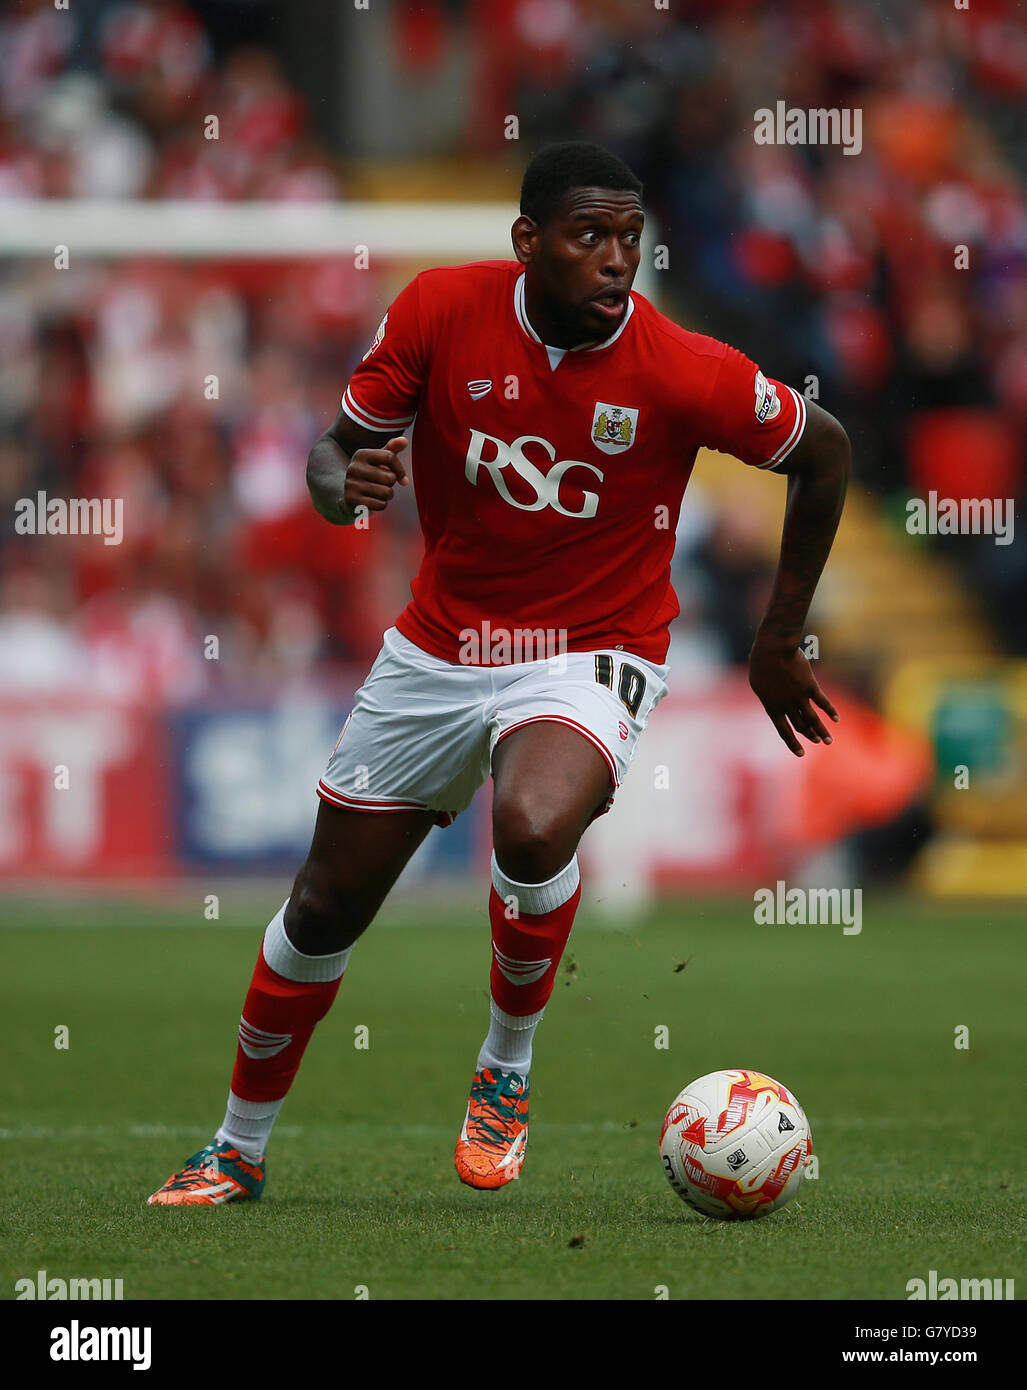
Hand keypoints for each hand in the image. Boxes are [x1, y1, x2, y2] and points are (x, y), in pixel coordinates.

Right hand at [343, 436, 408, 516]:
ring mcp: (351, 485)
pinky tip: (373, 501)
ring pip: (387, 492)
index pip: (390, 457)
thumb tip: (404, 440)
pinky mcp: (353, 502)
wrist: (350, 496)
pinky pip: (381, 505)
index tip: (399, 476)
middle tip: (382, 484)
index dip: (399, 469)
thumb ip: (392, 449)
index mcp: (361, 454)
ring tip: (378, 493)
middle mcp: (353, 468)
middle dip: (391, 484)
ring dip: (387, 495)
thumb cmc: (371, 475)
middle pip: (390, 477)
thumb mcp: (380, 460)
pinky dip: (381, 505)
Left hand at [748, 635, 838, 756]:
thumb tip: (774, 704)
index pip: (783, 730)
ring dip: (821, 731)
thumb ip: (768, 696)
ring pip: (813, 719)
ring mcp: (799, 696)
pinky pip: (822, 702)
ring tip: (828, 741)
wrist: (773, 649)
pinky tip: (836, 719)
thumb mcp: (758, 683)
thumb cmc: (761, 662)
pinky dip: (830, 711)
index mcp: (772, 706)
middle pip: (800, 725)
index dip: (792, 743)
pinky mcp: (810, 685)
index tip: (801, 754)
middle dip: (809, 735)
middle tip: (816, 741)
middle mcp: (787, 705)